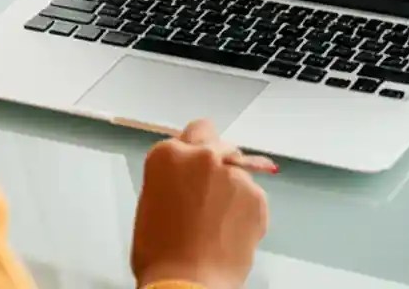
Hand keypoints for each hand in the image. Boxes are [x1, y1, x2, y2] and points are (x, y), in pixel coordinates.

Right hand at [131, 119, 270, 288]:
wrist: (187, 282)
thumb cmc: (159, 252)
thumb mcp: (151, 202)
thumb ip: (172, 177)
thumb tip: (187, 178)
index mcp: (168, 155)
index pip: (191, 133)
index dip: (191, 154)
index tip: (193, 171)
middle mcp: (203, 156)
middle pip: (217, 141)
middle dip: (215, 162)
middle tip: (208, 192)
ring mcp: (234, 174)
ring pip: (238, 170)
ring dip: (231, 187)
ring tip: (218, 221)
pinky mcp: (257, 196)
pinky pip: (252, 195)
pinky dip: (245, 210)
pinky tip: (231, 231)